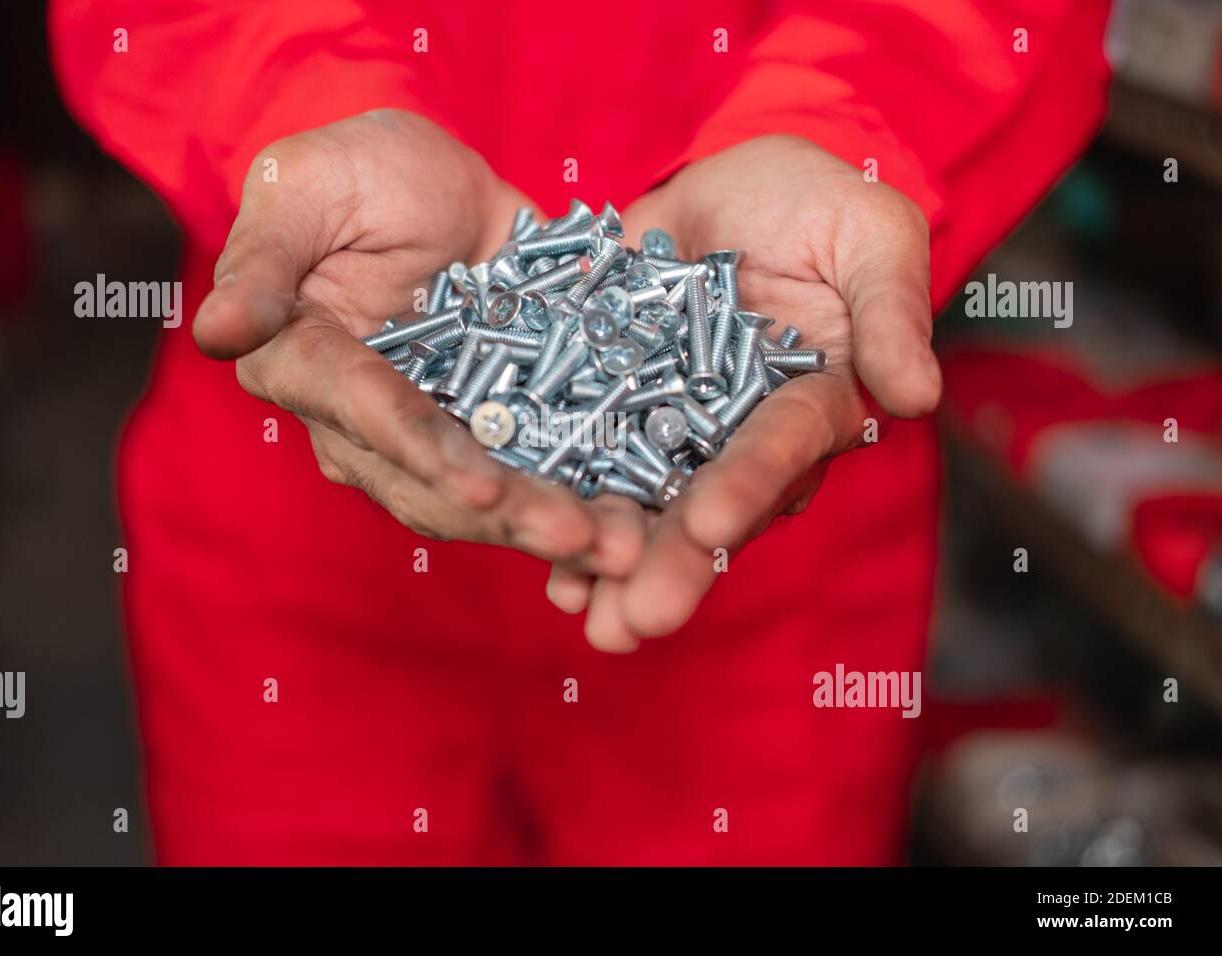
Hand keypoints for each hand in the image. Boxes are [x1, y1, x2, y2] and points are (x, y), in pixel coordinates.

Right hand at [193, 110, 638, 571]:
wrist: (429, 183)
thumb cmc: (350, 173)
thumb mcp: (303, 190)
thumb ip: (265, 261)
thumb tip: (215, 329)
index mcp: (306, 368)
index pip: (367, 416)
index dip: (424, 453)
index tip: (480, 491)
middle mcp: (365, 424)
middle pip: (434, 485)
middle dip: (510, 514)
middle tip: (584, 535)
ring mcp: (435, 436)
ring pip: (490, 500)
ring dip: (557, 525)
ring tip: (627, 544)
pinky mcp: (497, 430)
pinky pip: (540, 473)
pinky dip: (589, 500)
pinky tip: (640, 523)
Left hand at [546, 135, 941, 649]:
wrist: (740, 182)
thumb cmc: (825, 203)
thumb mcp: (871, 240)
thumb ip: (889, 315)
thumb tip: (916, 397)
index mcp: (809, 404)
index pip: (782, 449)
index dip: (747, 485)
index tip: (707, 524)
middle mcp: (740, 433)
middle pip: (709, 507)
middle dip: (673, 566)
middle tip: (633, 624)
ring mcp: (675, 426)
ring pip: (645, 502)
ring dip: (612, 563)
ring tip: (581, 618)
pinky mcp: (617, 403)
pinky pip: (589, 458)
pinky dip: (565, 502)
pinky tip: (532, 549)